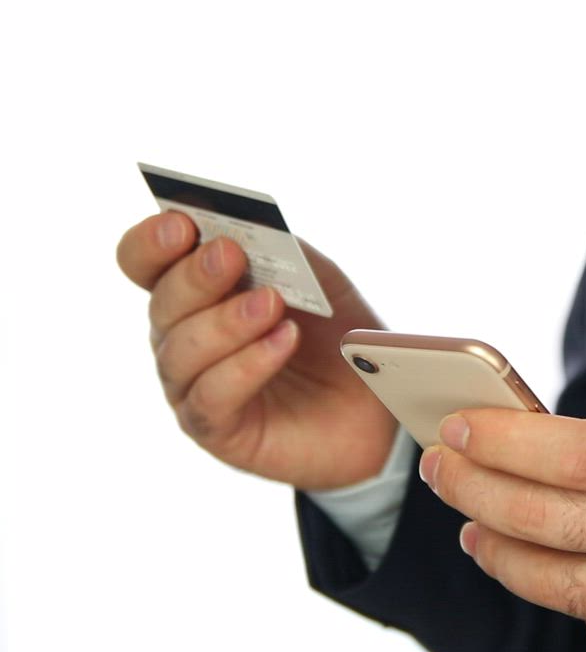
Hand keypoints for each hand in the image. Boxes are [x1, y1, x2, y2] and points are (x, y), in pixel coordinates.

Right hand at [117, 211, 396, 489]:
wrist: (375, 401)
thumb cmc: (336, 333)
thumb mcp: (319, 280)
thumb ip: (283, 252)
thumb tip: (250, 229)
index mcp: (194, 291)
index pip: (144, 262)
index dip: (151, 242)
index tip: (180, 223)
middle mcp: (181, 336)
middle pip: (162, 303)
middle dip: (195, 276)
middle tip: (230, 255)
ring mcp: (192, 385)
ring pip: (182, 351)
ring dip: (227, 321)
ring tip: (272, 304)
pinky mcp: (216, 428)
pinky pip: (212, 396)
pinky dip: (246, 365)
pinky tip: (282, 341)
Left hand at [422, 401, 585, 651]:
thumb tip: (560, 443)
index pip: (567, 455)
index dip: (499, 441)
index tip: (457, 427)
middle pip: (541, 520)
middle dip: (474, 490)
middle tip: (442, 469)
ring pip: (553, 584)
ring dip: (501, 552)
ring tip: (477, 529)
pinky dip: (576, 598)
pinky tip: (573, 574)